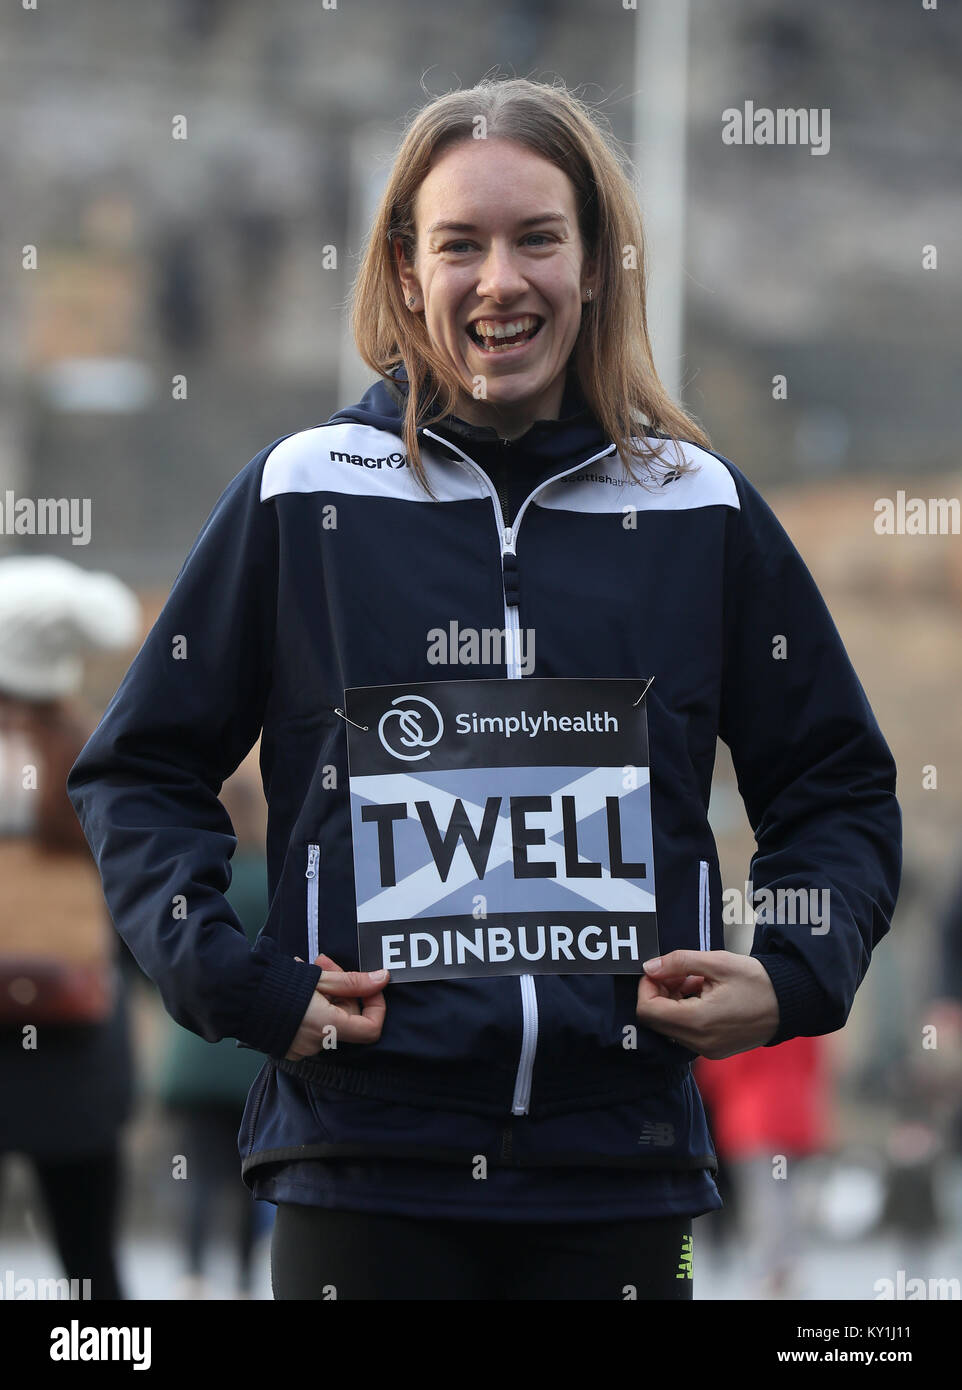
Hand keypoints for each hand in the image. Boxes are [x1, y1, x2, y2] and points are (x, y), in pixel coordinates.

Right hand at [285, 952, 388, 1060]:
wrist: (239, 997)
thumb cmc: (278, 986)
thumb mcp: (321, 979)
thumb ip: (355, 982)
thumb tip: (383, 979)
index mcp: (328, 1027)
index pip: (371, 1029)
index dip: (376, 1006)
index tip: (370, 986)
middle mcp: (318, 1043)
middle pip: (348, 1018)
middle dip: (343, 989)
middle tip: (326, 964)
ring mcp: (303, 1048)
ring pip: (330, 1020)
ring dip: (327, 994)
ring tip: (309, 970)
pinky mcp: (291, 1046)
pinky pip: (313, 1026)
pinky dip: (313, 1008)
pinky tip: (300, 988)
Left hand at [635, 950, 778, 1058]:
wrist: (792, 1003)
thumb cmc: (758, 981)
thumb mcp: (718, 963)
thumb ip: (679, 963)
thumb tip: (649, 967)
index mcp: (698, 1022)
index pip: (648, 1011)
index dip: (646, 987)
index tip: (660, 970)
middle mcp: (700, 1043)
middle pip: (657, 1020)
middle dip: (661, 993)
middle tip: (680, 972)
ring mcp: (707, 1050)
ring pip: (671, 1026)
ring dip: (674, 1001)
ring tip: (697, 981)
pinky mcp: (715, 1051)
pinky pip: (687, 1032)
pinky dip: (687, 1012)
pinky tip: (705, 994)